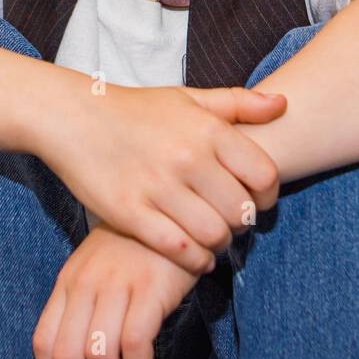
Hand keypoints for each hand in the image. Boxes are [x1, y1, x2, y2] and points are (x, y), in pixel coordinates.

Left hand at [33, 221, 201, 358]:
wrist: (175, 210)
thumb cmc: (137, 247)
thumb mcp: (97, 269)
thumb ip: (82, 304)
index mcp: (68, 282)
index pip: (44, 342)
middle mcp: (87, 284)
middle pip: (67, 355)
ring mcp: (118, 284)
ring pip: (99, 354)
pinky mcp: (150, 288)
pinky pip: (135, 344)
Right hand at [38, 83, 284, 274]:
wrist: (74, 118)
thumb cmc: (136, 110)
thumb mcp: (189, 98)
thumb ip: (239, 102)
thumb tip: (283, 103)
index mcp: (208, 130)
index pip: (264, 175)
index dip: (268, 195)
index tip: (257, 201)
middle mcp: (188, 158)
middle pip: (241, 210)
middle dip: (242, 223)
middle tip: (233, 224)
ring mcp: (158, 187)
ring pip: (213, 234)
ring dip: (220, 244)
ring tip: (215, 239)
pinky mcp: (131, 213)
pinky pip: (178, 249)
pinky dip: (195, 260)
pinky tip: (197, 257)